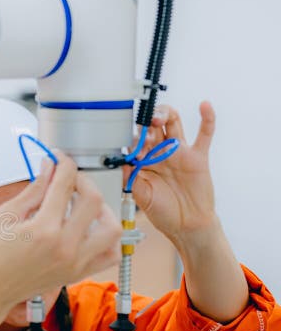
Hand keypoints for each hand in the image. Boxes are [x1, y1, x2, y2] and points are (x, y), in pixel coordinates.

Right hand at [0, 153, 120, 307]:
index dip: (64, 164)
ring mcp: (76, 262)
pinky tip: (92, 229)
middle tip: (70, 179)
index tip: (60, 159)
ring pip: (112, 228)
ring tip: (85, 205)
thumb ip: (34, 189)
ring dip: (103, 210)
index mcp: (43, 229)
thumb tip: (49, 167)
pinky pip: (111, 254)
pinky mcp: (79, 272)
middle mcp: (65, 246)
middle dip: (83, 181)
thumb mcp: (7, 214)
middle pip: (94, 200)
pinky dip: (109, 239)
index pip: (65, 184)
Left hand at [124, 102, 218, 246]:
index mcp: (143, 161)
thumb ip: (131, 178)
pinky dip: (207, 118)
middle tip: (145, 127)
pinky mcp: (198, 156)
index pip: (135, 141)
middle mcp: (159, 153)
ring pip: (174, 123)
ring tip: (159, 116)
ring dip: (166, 114)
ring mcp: (179, 152)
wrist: (186, 225)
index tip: (129, 139)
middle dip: (147, 122)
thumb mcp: (141, 196)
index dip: (132, 137)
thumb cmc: (162, 211)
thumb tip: (122, 161)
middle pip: (153, 126)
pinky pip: (204, 134)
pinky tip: (205, 105)